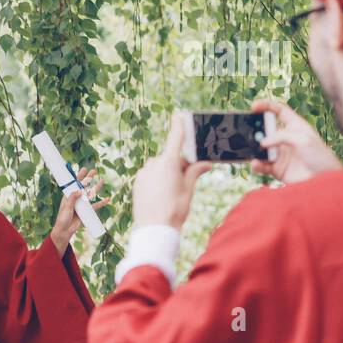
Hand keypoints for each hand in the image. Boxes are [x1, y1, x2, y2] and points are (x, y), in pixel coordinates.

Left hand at [50, 166, 109, 252]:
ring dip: (96, 187)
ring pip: (91, 194)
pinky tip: (107, 199)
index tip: (84, 169)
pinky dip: (102, 203)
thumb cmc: (63, 218)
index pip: (74, 184)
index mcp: (69, 196)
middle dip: (89, 179)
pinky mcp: (87, 212)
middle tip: (94, 171)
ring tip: (102, 180)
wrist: (65, 231)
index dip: (79, 176)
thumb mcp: (67, 207)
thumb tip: (80, 190)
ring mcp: (82, 204)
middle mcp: (76, 198)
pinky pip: (96, 206)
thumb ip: (73, 198)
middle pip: (84, 186)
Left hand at [132, 114, 211, 229]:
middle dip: (179, 165)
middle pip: (170, 158)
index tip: (179, 115)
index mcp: (168, 163)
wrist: (154, 228)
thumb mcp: (189, 190)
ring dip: (168, 173)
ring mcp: (143, 173)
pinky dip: (158, 180)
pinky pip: (151, 175)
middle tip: (187, 181)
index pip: (175, 139)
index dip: (178, 126)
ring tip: (172, 193)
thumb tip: (205, 163)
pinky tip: (161, 195)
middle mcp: (153, 164)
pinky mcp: (137, 181)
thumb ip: (194, 172)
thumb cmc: (174, 209)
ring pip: (160, 167)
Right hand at [250, 99, 342, 183]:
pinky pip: (262, 165)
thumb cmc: (320, 157)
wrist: (324, 181)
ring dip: (254, 148)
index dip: (267, 106)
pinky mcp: (276, 168)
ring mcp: (280, 154)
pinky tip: (256, 164)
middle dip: (256, 129)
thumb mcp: (303, 139)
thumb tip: (263, 142)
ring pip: (261, 148)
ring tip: (251, 149)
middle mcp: (286, 139)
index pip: (280, 111)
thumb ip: (281, 136)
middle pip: (266, 129)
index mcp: (296, 127)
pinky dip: (256, 164)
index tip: (254, 106)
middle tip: (247, 131)